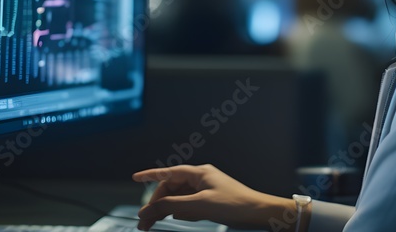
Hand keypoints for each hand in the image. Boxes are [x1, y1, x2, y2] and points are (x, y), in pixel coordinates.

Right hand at [131, 164, 295, 230]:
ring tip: (154, 223)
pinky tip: (177, 218)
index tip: (136, 178)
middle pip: (172, 188)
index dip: (151, 175)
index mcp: (199, 173)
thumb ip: (171, 206)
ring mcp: (206, 191)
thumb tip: (148, 210)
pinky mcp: (211, 202)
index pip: (169, 172)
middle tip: (144, 220)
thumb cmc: (235, 205)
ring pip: (179, 198)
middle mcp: (202, 179)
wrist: (259, 214)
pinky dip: (180, 212)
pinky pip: (189, 205)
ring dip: (167, 209)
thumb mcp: (198, 206)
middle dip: (157, 202)